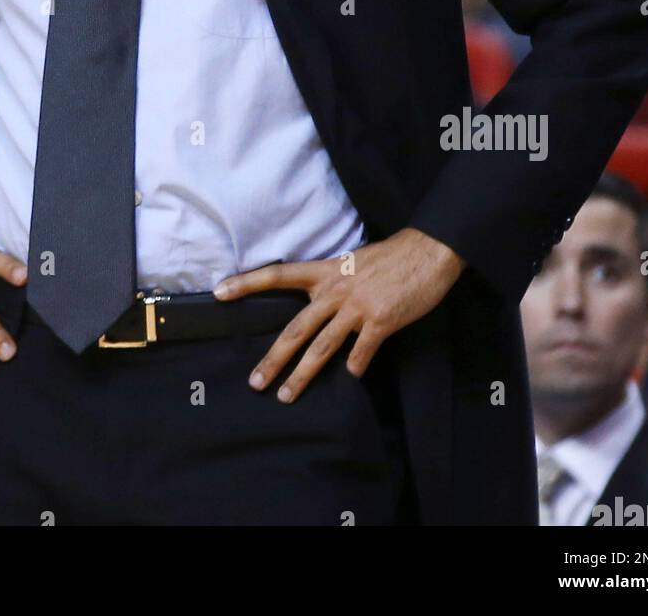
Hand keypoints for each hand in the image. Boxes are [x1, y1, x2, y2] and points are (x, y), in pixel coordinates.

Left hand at [213, 228, 464, 402]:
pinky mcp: (380, 321)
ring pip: (321, 347)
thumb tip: (319, 303)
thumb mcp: (353, 262)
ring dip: (302, 375)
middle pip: (296, 328)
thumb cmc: (392, 257)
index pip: (277, 275)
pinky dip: (354, 367)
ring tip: (287, 396)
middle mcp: (335, 289)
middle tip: (255, 382)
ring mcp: (357, 306)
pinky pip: (361, 352)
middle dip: (274, 358)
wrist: (428, 251)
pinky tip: (350, 379)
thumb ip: (334, 282)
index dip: (246, 282)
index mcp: (326, 271)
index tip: (219, 291)